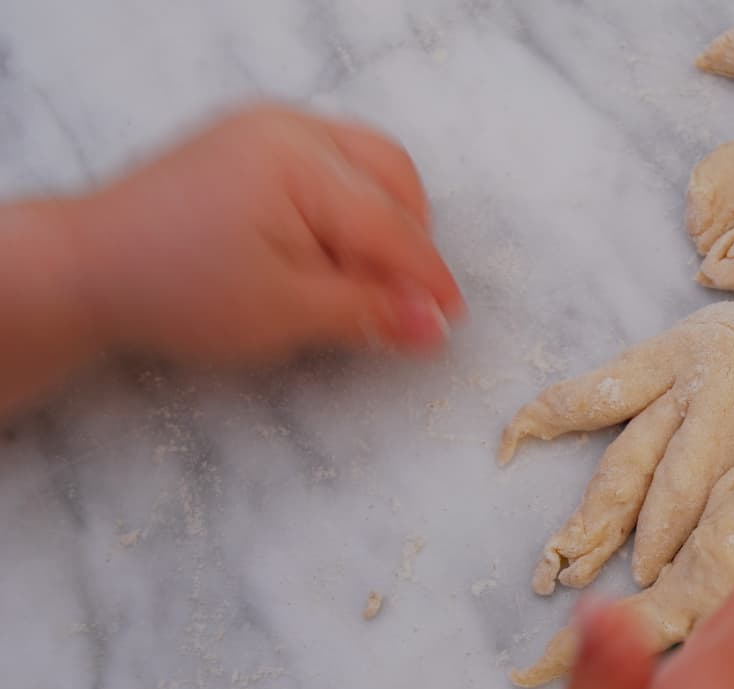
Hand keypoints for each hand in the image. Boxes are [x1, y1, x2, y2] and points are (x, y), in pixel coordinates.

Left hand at [68, 103, 463, 360]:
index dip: (428, 278)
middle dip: (409, 239)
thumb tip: (436, 324)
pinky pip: (333, 163)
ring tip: (361, 278)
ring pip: (368, 166)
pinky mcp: (254, 141)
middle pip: (392, 178)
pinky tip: (327, 251)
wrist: (89, 268)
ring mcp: (270, 127)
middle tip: (402, 301)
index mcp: (300, 163)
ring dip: (384, 221)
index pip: (391, 225)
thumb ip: (368, 312)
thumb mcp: (284, 313)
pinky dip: (349, 206)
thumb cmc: (178, 292)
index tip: (452, 320)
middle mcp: (291, 128)